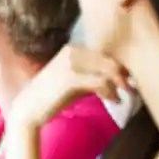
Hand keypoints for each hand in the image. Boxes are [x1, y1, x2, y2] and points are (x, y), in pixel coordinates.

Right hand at [10, 45, 132, 128]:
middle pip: (109, 60)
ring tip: (120, 96)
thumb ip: (92, 75)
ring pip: (107, 71)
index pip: (104, 54)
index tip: (127, 80)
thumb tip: (119, 78)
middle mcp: (72, 51)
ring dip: (118, 85)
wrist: (28, 109)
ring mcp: (71, 63)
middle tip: (130, 89)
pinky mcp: (71, 78)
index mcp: (72, 48)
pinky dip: (110, 92)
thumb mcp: (73, 80)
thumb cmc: (50, 96)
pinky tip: (113, 100)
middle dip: (122, 75)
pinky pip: (100, 83)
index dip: (118, 67)